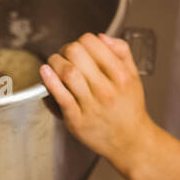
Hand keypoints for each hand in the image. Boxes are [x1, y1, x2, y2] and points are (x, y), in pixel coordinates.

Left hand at [40, 32, 155, 179]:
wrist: (130, 142)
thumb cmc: (130, 108)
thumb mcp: (134, 76)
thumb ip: (122, 52)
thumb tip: (101, 37)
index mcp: (121, 76)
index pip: (93, 43)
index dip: (83, 40)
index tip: (81, 47)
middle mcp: (107, 90)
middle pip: (76, 54)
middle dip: (66, 49)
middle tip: (65, 55)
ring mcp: (91, 106)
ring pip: (67, 73)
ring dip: (55, 62)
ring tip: (54, 63)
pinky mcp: (77, 121)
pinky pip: (60, 97)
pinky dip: (49, 81)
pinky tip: (45, 72)